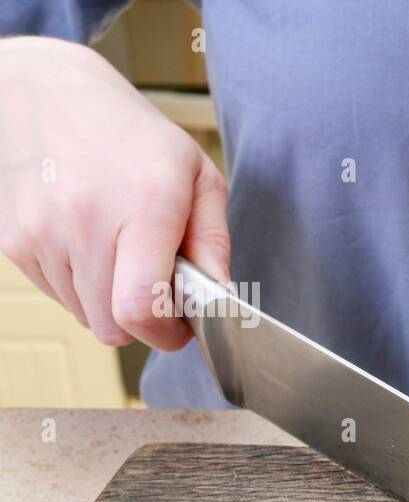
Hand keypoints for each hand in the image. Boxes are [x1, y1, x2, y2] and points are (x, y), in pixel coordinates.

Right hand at [0, 37, 229, 349]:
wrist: (46, 92)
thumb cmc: (132, 136)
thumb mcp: (197, 175)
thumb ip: (213, 243)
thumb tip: (221, 298)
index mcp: (143, 208)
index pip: (140, 309)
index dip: (164, 334)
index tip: (179, 326)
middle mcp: (85, 222)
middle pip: (112, 326)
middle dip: (142, 321)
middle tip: (157, 288)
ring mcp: (41, 233)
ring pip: (84, 315)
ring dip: (108, 301)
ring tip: (120, 252)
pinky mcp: (14, 240)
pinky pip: (56, 294)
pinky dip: (79, 284)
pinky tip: (90, 243)